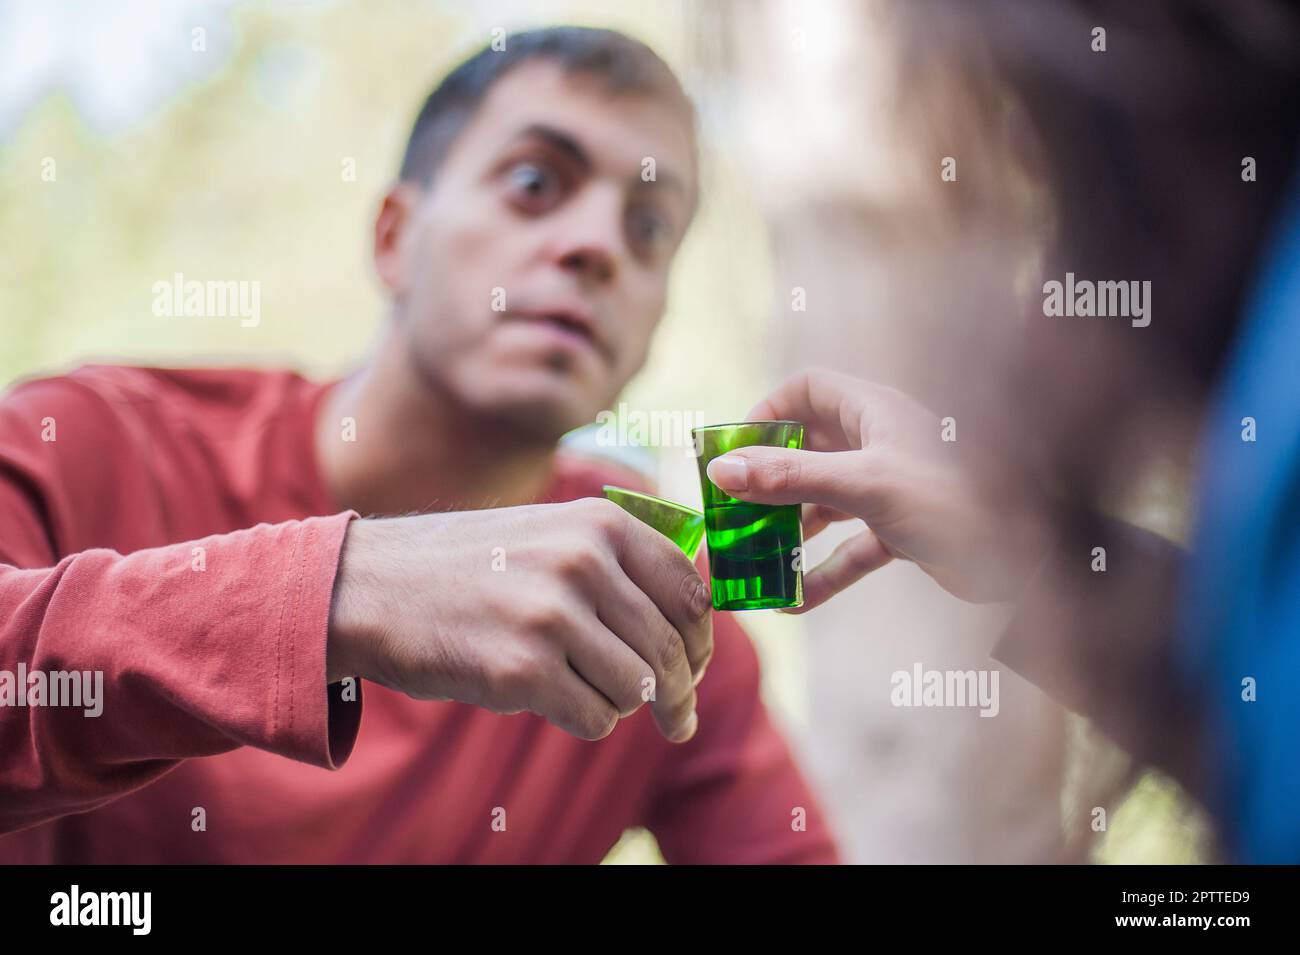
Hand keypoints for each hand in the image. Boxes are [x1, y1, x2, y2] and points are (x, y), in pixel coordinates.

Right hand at [326, 497, 711, 742]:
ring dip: (619, 702)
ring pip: (635, 688)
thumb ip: (620, 561)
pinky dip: (584, 720)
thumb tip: (697, 613)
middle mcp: (583, 564)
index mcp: (600, 524)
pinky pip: (595, 718)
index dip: (702, 641)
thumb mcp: (550, 531)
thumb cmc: (469, 564)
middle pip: (670, 650)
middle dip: (678, 693)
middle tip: (677, 717)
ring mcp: (553, 617)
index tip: (695, 668)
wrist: (370, 586)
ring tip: (581, 688)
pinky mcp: (522, 670)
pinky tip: (550, 698)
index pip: (691, 592)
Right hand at [704, 368, 1047, 607]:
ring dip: (788, 532)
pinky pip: (849, 549)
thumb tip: (722, 472)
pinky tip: (793, 600)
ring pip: (823, 503)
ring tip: (750, 561)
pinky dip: (822, 571)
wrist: (1031, 558)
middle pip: (807, 451)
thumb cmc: (956, 501)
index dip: (768, 412)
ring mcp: (889, 488)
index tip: (735, 449)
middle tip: (730, 513)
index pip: (807, 390)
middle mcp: (879, 443)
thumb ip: (791, 478)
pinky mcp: (901, 530)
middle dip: (767, 483)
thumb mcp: (864, 485)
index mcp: (874, 411)